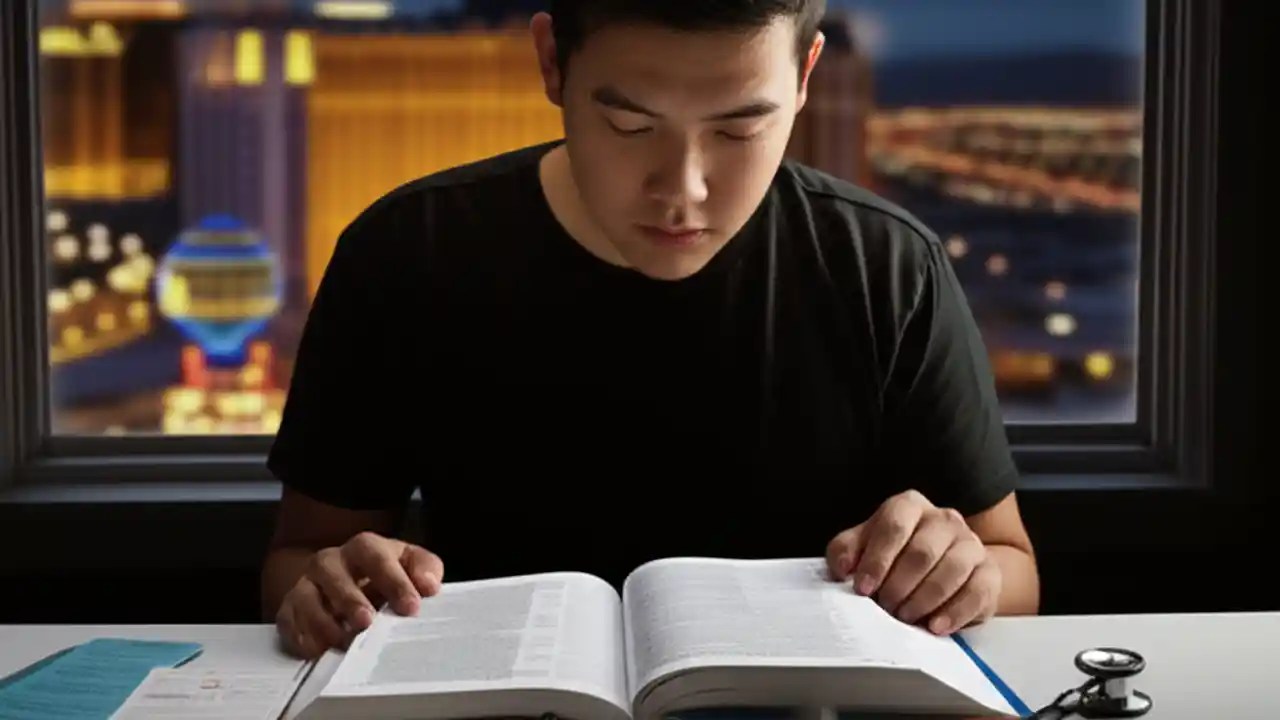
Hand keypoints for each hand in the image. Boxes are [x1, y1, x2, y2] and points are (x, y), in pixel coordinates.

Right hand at [276, 531, 443, 658]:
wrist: (343, 577)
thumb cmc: (384, 574)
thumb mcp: (410, 564)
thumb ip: (425, 569)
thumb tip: (429, 585)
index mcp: (364, 548)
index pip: (377, 557)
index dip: (394, 581)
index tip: (411, 606)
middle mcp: (331, 562)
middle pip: (334, 574)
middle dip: (350, 599)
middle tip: (366, 622)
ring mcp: (307, 585)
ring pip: (306, 597)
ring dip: (323, 621)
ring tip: (343, 642)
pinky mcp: (290, 608)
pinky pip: (288, 620)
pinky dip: (301, 636)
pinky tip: (316, 650)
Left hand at [826, 490, 1000, 635]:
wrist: (944, 569)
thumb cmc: (896, 556)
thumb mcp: (864, 547)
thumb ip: (846, 551)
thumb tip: (841, 568)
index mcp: (909, 506)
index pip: (894, 525)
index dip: (877, 559)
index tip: (863, 588)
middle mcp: (944, 519)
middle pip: (922, 551)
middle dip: (899, 585)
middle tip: (885, 607)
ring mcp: (971, 543)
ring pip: (952, 569)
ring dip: (924, 599)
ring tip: (905, 617)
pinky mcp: (990, 571)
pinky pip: (977, 592)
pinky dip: (954, 613)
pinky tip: (935, 626)